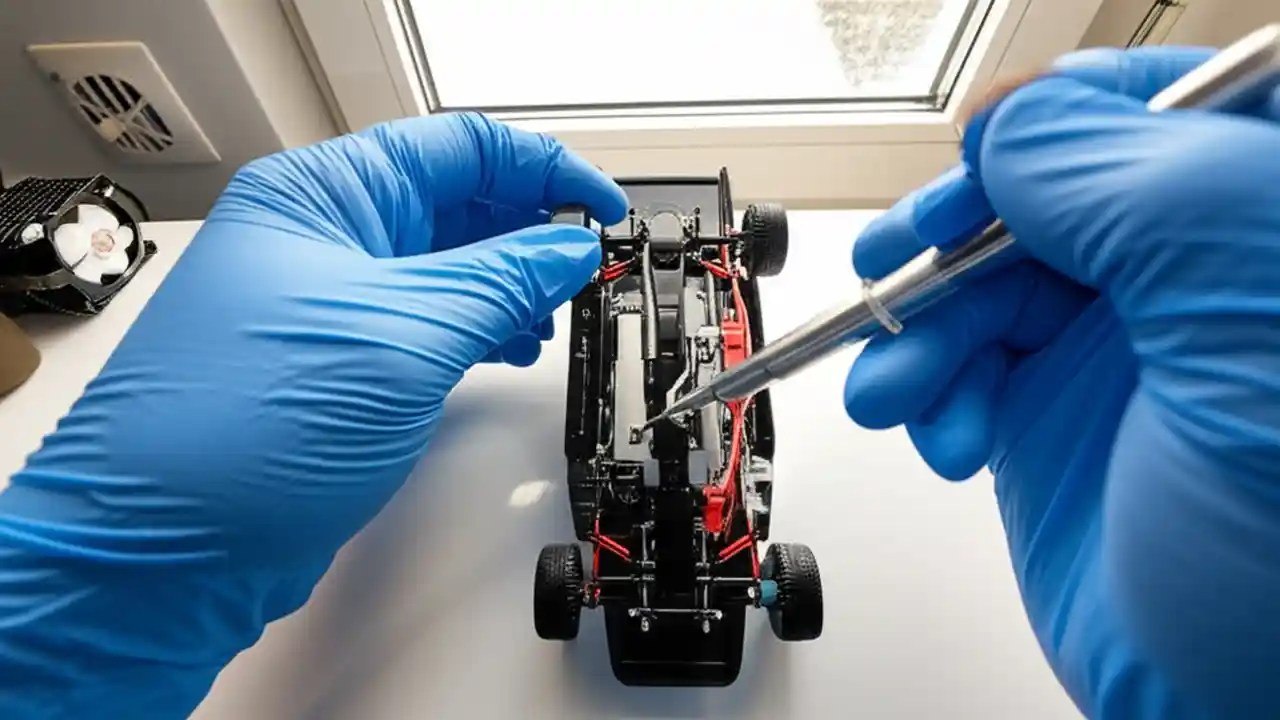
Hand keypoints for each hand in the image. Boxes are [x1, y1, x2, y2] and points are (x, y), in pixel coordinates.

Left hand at [0, 112, 626, 717]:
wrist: (166, 554)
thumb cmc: (241, 431)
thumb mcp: (400, 336)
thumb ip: (499, 281)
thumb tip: (568, 248)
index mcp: (321, 197)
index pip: (457, 150)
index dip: (542, 169)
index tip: (601, 208)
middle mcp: (321, 238)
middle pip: (454, 203)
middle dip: (530, 230)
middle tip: (588, 268)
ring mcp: (330, 303)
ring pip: (446, 266)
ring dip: (511, 283)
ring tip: (556, 313)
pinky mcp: (341, 364)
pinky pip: (428, 321)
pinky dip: (479, 328)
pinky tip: (511, 347)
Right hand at [843, 46, 1279, 718]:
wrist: (1238, 711)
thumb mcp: (1252, 330)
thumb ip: (1139, 189)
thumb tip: (1014, 133)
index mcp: (1263, 226)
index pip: (1162, 102)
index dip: (1064, 114)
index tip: (995, 161)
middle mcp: (1193, 276)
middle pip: (1045, 190)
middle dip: (957, 230)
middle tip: (907, 260)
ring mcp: (1120, 346)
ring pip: (983, 278)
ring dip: (920, 325)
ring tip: (901, 383)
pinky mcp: (1053, 410)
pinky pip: (957, 360)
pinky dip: (924, 390)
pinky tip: (941, 429)